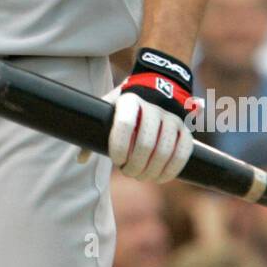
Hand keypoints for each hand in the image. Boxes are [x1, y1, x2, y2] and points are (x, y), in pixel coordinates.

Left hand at [78, 47, 198, 182]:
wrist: (158, 88)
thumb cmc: (125, 106)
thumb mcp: (108, 109)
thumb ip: (94, 131)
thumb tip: (81, 159)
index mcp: (129, 100)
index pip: (124, 124)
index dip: (119, 147)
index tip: (116, 159)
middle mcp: (153, 107)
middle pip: (145, 144)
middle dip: (135, 165)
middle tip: (128, 172)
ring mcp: (171, 118)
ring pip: (164, 151)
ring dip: (151, 171)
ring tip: (141, 176)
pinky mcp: (185, 129)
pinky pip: (183, 153)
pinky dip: (171, 170)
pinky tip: (159, 177)